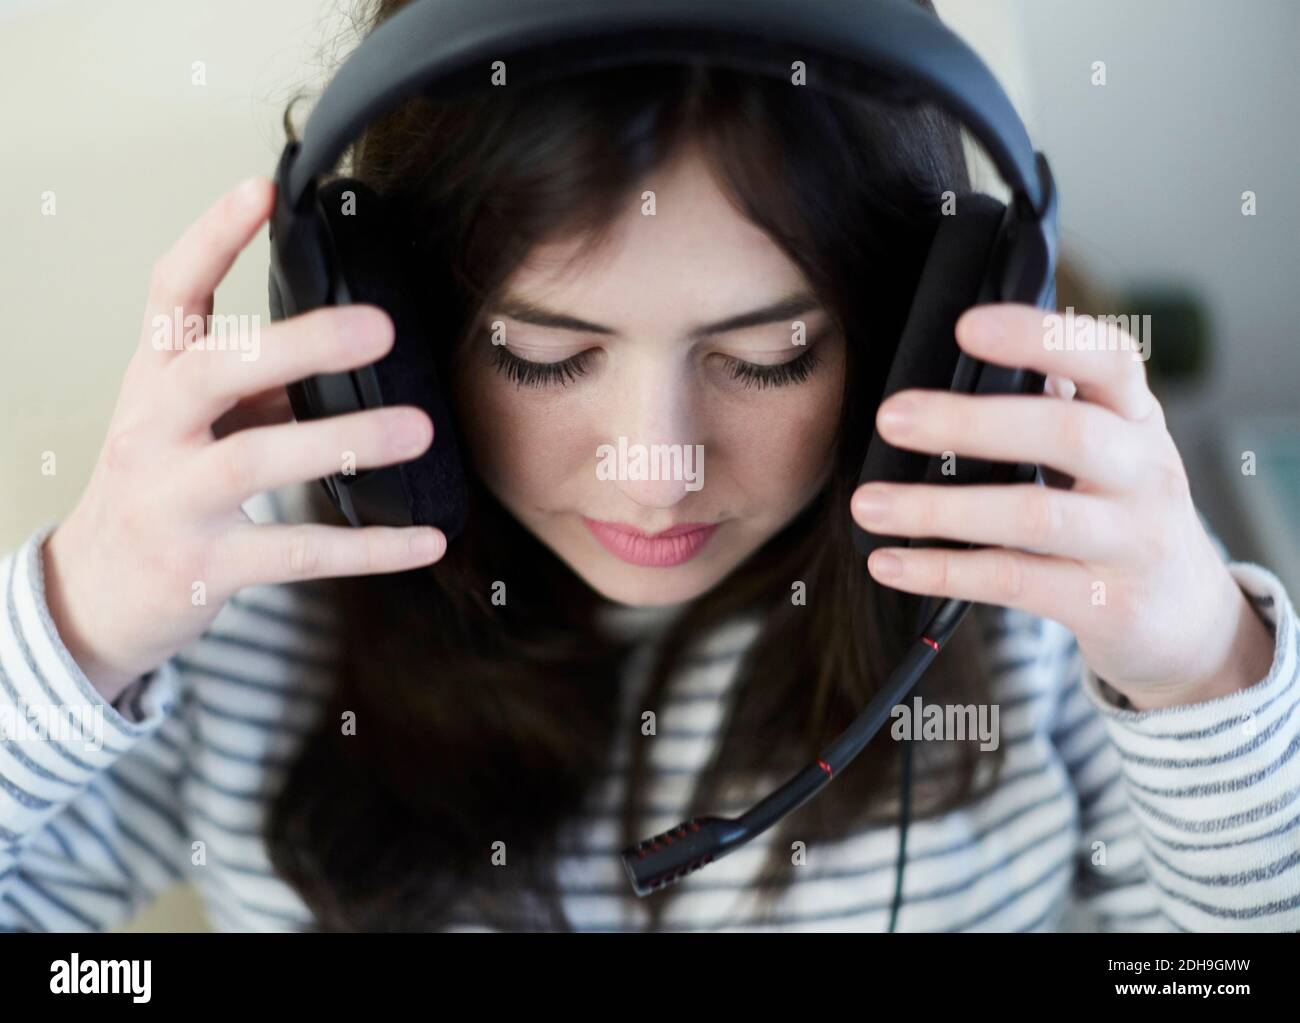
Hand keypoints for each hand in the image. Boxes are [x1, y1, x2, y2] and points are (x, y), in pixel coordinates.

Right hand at [43, 177, 445, 700]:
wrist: (96, 592)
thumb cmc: (158, 486)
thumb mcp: (190, 420)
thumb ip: (256, 381)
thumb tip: (342, 341)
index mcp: (155, 379)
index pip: (172, 294)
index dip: (211, 238)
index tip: (262, 191)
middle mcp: (155, 430)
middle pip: (216, 369)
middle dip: (300, 343)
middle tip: (380, 327)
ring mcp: (175, 500)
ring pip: (256, 461)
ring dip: (345, 443)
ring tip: (418, 430)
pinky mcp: (207, 566)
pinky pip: (298, 553)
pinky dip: (370, 548)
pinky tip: (426, 541)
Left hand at [850, 303, 1273, 710]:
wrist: (1188, 617)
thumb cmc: (1123, 510)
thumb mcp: (1111, 447)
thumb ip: (1057, 402)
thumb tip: (966, 351)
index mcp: (1137, 417)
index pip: (1107, 357)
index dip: (1040, 337)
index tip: (967, 326)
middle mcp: (1145, 471)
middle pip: (1065, 433)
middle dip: (972, 422)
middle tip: (891, 417)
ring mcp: (1130, 541)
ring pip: (1033, 517)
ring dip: (940, 509)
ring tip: (867, 503)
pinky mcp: (1105, 604)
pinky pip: (1013, 582)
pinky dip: (943, 571)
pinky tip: (887, 562)